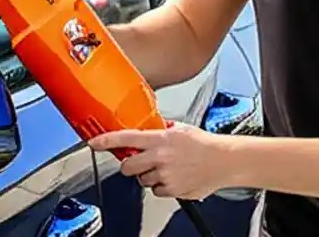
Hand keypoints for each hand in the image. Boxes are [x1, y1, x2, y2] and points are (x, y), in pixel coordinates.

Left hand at [87, 121, 226, 199]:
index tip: (94, 142)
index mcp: (160, 139)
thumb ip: (160, 129)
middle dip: (130, 165)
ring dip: (149, 175)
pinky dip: (162, 186)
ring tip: (167, 168)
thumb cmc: (204, 144)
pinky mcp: (172, 190)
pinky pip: (156, 191)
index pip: (126, 138)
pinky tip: (173, 177)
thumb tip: (147, 128)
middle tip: (139, 161)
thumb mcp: (180, 128)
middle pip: (128, 166)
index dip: (106, 141)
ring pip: (142, 180)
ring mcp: (165, 175)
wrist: (224, 161)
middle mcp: (160, 158)